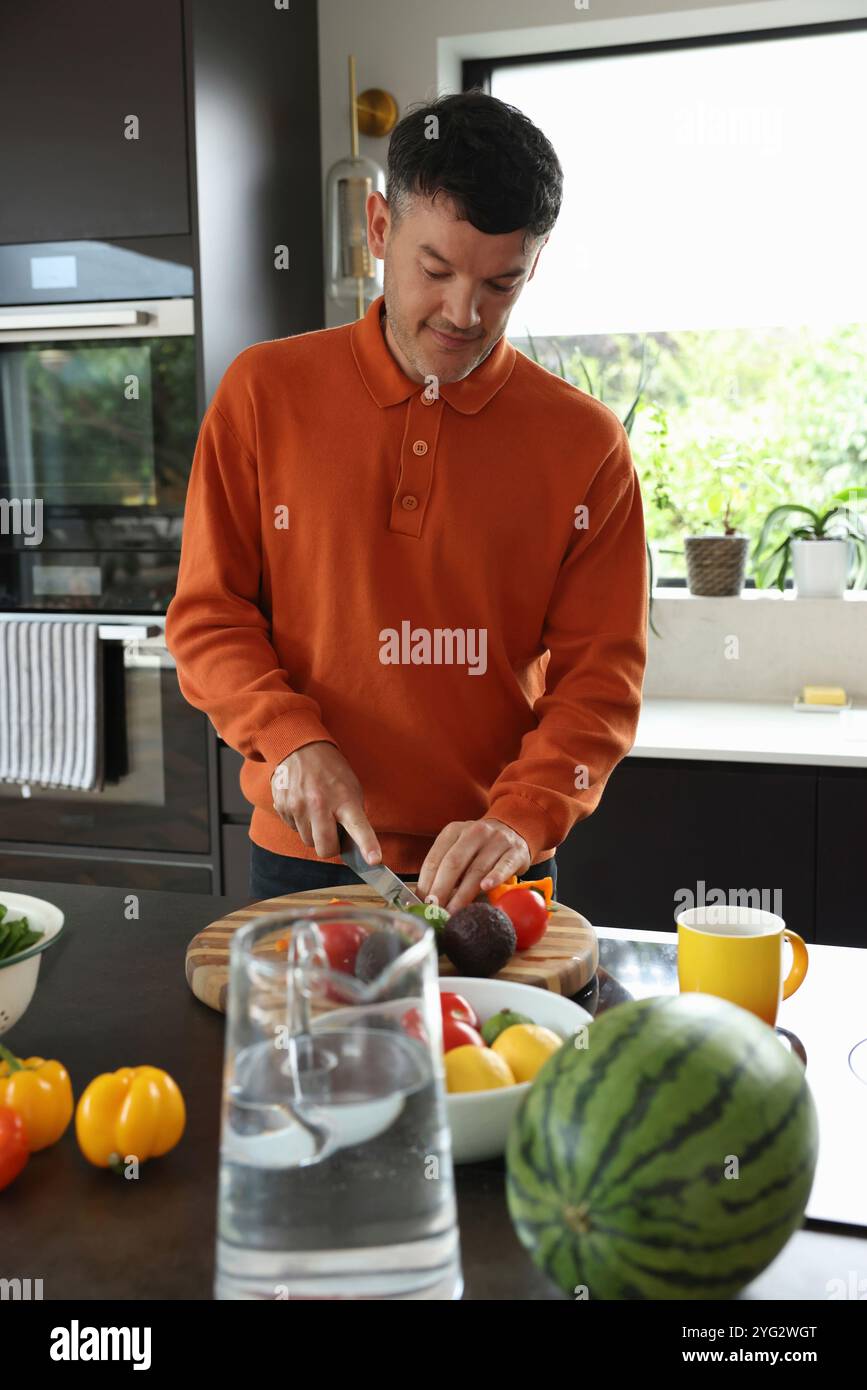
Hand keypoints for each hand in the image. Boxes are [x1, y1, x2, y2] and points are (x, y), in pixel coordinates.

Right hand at [270, 741, 380, 862]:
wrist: (300, 747)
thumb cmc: (331, 770)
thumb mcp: (351, 788)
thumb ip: (353, 815)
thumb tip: (352, 845)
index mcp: (344, 799)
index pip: (358, 826)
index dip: (367, 845)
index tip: (374, 861)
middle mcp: (320, 804)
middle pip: (325, 848)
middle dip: (331, 847)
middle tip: (334, 834)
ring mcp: (298, 806)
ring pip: (308, 841)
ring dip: (314, 834)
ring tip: (317, 812)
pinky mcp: (282, 806)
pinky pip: (293, 829)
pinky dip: (300, 823)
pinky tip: (303, 806)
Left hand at [417, 819, 529, 913]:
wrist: (513, 830)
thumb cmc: (479, 847)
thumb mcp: (459, 847)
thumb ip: (445, 867)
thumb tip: (428, 897)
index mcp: (454, 831)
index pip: (435, 857)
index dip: (426, 882)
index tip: (422, 902)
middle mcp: (474, 832)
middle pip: (453, 863)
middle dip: (441, 889)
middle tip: (435, 910)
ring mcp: (496, 841)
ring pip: (477, 869)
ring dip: (463, 894)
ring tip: (453, 911)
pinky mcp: (516, 852)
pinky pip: (504, 865)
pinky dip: (494, 877)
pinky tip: (485, 888)